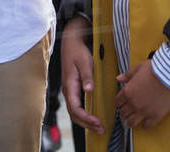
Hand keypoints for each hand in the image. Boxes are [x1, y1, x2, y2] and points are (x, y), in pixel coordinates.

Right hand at [61, 17, 103, 133]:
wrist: (71, 41)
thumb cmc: (77, 51)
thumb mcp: (84, 62)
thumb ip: (87, 76)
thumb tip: (89, 90)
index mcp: (69, 85)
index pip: (75, 108)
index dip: (85, 117)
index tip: (96, 121)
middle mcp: (68, 91)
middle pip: (74, 114)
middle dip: (87, 124)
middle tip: (101, 129)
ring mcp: (70, 91)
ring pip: (75, 112)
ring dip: (86, 122)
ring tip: (98, 127)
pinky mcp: (74, 89)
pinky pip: (77, 106)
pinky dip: (84, 115)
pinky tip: (93, 116)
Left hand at [114, 59, 169, 130]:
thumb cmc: (154, 70)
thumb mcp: (138, 68)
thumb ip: (127, 75)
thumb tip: (118, 78)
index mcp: (128, 92)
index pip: (118, 102)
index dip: (119, 103)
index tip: (121, 104)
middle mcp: (134, 103)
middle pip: (123, 113)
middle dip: (123, 113)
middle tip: (125, 113)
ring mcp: (144, 111)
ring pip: (132, 122)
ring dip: (130, 122)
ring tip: (131, 122)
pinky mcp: (155, 116)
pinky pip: (147, 125)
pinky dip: (145, 125)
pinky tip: (145, 124)